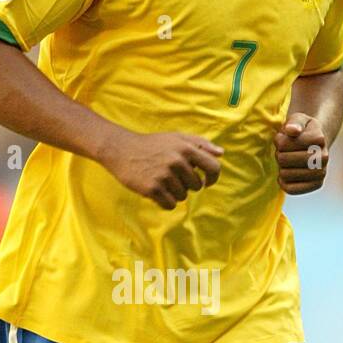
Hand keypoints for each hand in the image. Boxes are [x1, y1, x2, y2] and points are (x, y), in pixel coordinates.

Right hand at [102, 130, 222, 210]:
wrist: (121, 150)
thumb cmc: (152, 144)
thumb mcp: (176, 138)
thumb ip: (200, 144)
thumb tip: (221, 153)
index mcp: (186, 148)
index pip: (213, 167)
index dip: (213, 177)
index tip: (207, 182)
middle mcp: (177, 161)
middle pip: (196, 186)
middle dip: (186, 184)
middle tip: (171, 176)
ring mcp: (164, 175)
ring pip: (183, 197)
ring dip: (174, 193)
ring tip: (161, 181)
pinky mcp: (152, 188)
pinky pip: (170, 204)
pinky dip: (164, 202)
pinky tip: (156, 191)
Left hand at [274, 112, 328, 193]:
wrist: (316, 144)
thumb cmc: (302, 130)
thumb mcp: (298, 119)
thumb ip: (294, 122)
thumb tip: (292, 130)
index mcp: (319, 138)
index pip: (283, 144)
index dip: (279, 140)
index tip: (286, 137)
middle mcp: (323, 156)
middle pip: (282, 159)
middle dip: (279, 154)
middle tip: (285, 151)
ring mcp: (321, 172)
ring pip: (284, 174)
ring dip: (281, 167)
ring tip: (288, 160)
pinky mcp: (317, 185)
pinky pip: (291, 189)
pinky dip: (283, 182)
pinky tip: (287, 173)